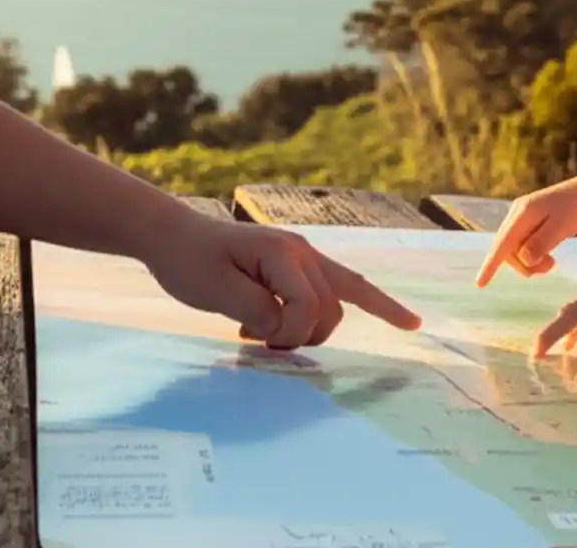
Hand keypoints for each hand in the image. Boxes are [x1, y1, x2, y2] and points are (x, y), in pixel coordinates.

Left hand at [143, 214, 421, 349]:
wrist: (173, 235)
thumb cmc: (188, 261)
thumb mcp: (213, 290)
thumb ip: (255, 310)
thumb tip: (285, 329)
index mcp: (282, 254)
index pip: (308, 305)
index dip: (288, 333)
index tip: (250, 338)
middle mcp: (303, 252)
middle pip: (329, 308)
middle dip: (302, 335)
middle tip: (255, 341)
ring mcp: (306, 257)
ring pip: (338, 303)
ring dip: (311, 328)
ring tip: (263, 333)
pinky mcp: (300, 266)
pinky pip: (344, 288)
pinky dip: (370, 305)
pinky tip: (403, 320)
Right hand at [475, 179, 576, 286]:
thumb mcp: (562, 227)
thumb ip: (541, 243)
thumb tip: (524, 260)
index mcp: (523, 213)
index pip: (502, 243)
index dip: (490, 265)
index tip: (480, 284)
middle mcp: (516, 213)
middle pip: (507, 249)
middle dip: (524, 264)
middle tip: (550, 266)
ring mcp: (520, 217)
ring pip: (515, 249)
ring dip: (530, 261)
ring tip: (552, 262)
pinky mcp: (527, 222)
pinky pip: (522, 244)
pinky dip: (533, 255)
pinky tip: (548, 255)